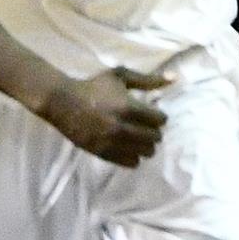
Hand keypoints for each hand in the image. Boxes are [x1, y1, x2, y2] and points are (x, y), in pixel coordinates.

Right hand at [39, 66, 170, 166]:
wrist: (63, 102)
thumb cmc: (93, 87)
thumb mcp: (120, 77)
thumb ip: (148, 80)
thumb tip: (175, 79)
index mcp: (129, 107)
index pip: (160, 120)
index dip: (158, 117)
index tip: (151, 114)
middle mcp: (122, 127)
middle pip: (155, 138)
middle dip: (153, 132)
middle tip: (146, 127)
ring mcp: (112, 142)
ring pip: (145, 152)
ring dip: (145, 145)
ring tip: (138, 138)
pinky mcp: (103, 153)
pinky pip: (130, 162)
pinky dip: (134, 157)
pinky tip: (129, 148)